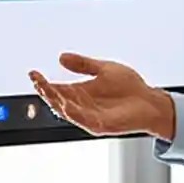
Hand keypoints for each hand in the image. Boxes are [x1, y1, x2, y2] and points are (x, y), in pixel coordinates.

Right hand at [28, 53, 175, 138]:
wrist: (150, 101)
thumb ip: (84, 64)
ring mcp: (90, 116)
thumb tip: (62, 57)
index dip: (43, 82)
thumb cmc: (130, 87)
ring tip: (48, 91)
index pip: (56, 88)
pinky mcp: (101, 125)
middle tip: (38, 82)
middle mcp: (82, 105)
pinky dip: (74, 113)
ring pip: (67, 111)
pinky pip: (84, 120)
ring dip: (57, 102)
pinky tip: (67, 106)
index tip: (33, 73)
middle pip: (57, 100)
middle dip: (46, 92)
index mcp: (81, 92)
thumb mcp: (105, 69)